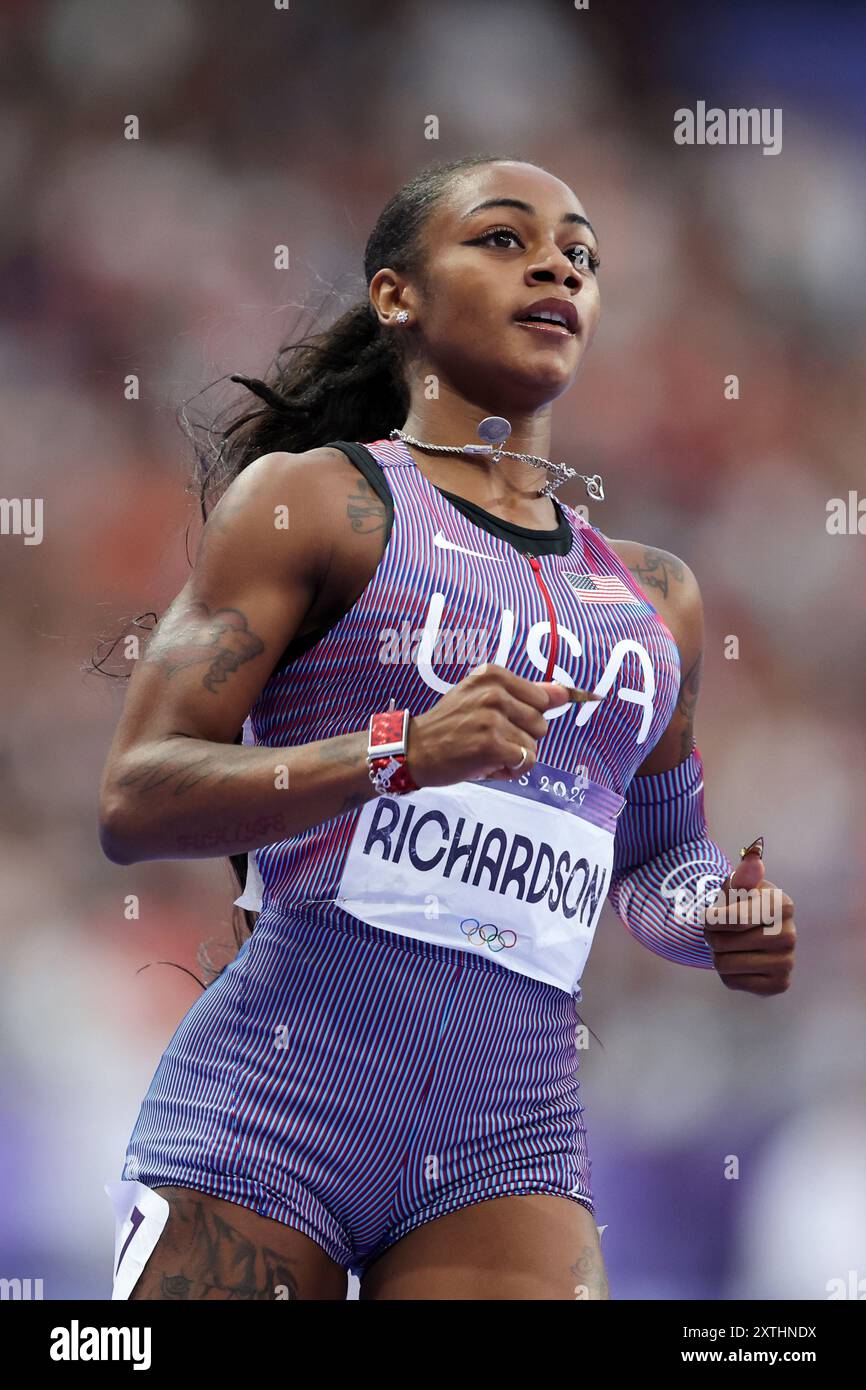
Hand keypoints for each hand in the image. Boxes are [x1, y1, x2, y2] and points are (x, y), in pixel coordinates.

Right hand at [407, 663, 600, 787]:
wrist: (414, 750)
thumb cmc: (450, 726)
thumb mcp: (483, 698)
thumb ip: (526, 694)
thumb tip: (566, 693)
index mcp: (494, 675)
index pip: (542, 699)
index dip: (526, 717)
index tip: (502, 722)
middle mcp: (494, 692)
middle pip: (541, 723)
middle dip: (521, 738)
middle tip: (489, 739)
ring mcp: (493, 718)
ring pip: (534, 745)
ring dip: (514, 756)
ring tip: (486, 752)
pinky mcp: (491, 745)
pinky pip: (526, 761)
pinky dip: (511, 770)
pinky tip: (488, 766)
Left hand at [702, 838, 795, 995]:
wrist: (749, 932)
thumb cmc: (740, 903)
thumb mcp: (737, 885)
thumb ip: (742, 874)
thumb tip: (753, 859)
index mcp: (783, 904)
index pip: (734, 919)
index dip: (711, 919)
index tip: (708, 915)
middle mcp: (790, 935)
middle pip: (723, 943)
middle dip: (710, 937)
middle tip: (716, 931)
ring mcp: (787, 961)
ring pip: (724, 965)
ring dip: (717, 955)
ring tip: (727, 946)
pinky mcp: (780, 984)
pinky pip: (733, 982)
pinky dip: (727, 973)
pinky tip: (739, 962)